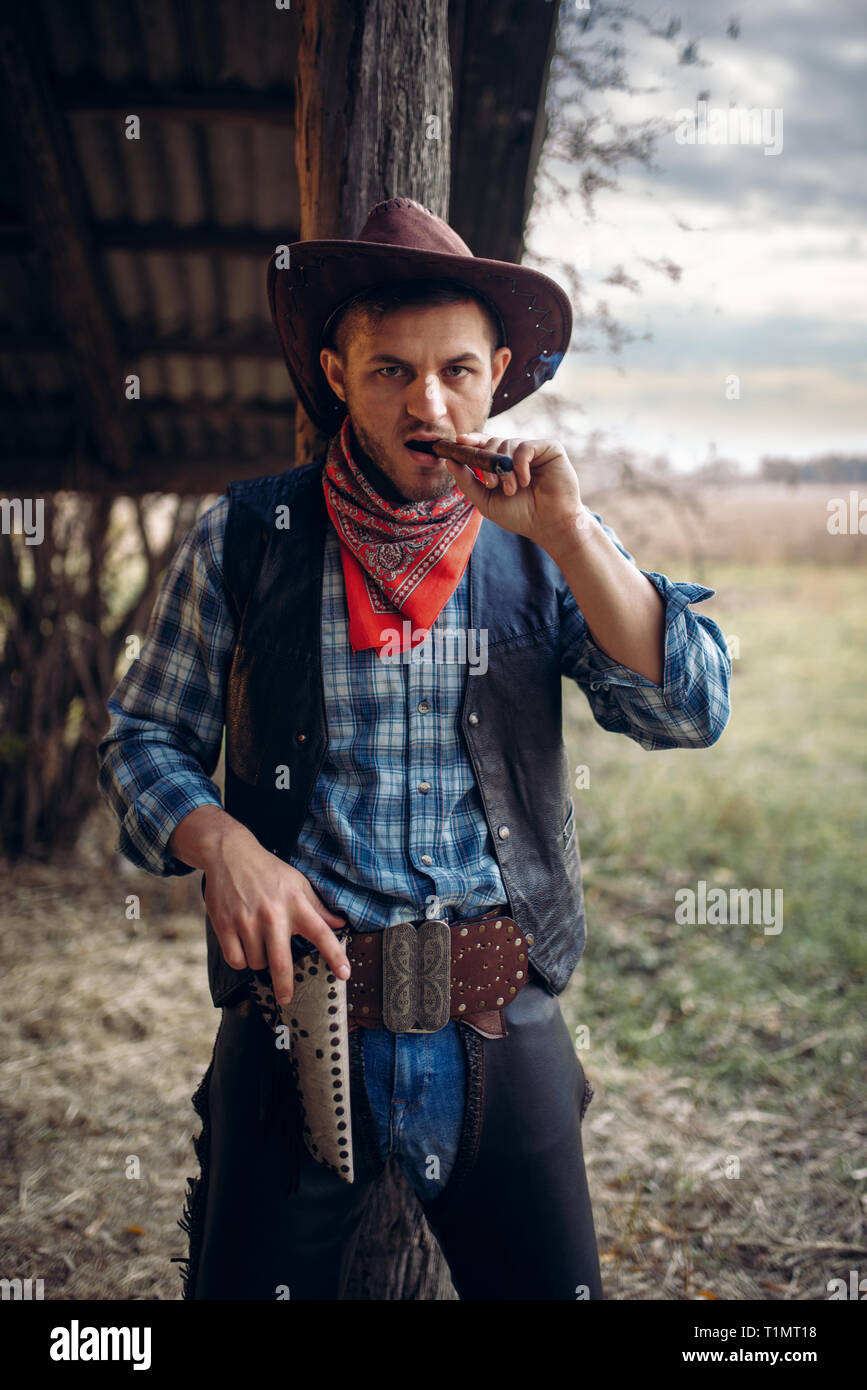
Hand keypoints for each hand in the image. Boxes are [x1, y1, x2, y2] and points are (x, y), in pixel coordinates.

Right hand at [197, 817, 349, 1005]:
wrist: (230, 854)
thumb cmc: (268, 871)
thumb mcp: (298, 883)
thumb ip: (318, 907)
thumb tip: (340, 924)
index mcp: (295, 903)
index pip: (321, 932)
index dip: (335, 955)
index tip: (344, 973)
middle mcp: (273, 914)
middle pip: (282, 963)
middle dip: (285, 987)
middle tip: (286, 998)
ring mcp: (247, 920)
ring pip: (257, 963)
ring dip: (260, 962)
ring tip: (260, 944)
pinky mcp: (225, 925)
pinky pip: (236, 960)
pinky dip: (241, 959)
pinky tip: (243, 946)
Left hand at [443, 433, 587, 553]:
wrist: (549, 525)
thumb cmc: (520, 515)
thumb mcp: (486, 501)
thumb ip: (467, 482)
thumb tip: (449, 461)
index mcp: (502, 463)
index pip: (484, 445)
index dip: (471, 440)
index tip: (459, 441)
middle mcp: (517, 454)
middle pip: (493, 442)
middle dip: (487, 462)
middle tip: (492, 484)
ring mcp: (534, 450)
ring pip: (508, 443)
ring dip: (506, 469)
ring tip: (512, 489)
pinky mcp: (550, 448)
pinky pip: (527, 446)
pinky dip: (521, 463)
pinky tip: (524, 481)